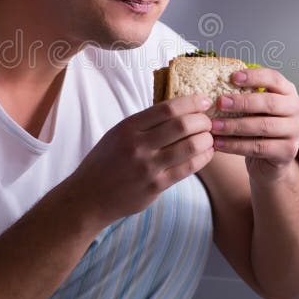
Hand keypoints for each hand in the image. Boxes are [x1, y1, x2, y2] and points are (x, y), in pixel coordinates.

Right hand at [68, 95, 214, 225]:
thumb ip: (144, 123)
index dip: (191, 102)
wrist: (89, 197)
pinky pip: (187, 169)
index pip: (167, 108)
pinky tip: (206, 154)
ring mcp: (147, 167)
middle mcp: (138, 145)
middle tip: (209, 121)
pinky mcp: (155, 186)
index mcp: (128, 127)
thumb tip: (178, 109)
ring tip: (210, 137)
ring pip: (189, 147)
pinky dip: (202, 159)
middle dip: (202, 121)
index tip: (204, 101)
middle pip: (182, 125)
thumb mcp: (118, 134)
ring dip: (206, 140)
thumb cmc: (105, 162)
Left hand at [210, 67, 298, 183]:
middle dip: (242, 102)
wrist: (269, 161)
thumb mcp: (254, 108)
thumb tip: (216, 83)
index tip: (232, 78)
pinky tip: (219, 143)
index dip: (254, 76)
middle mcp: (297, 109)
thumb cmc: (258, 126)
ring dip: (235, 126)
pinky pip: (259, 147)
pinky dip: (235, 145)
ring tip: (214, 126)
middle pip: (270, 102)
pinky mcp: (288, 151)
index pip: (274, 78)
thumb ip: (244, 95)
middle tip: (220, 103)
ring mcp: (296, 131)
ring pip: (263, 126)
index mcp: (289, 92)